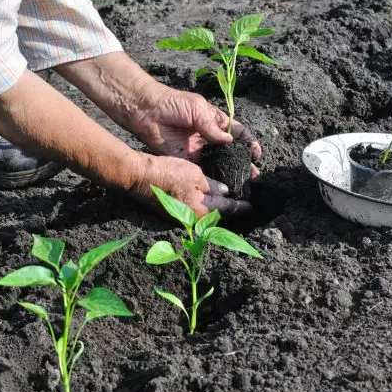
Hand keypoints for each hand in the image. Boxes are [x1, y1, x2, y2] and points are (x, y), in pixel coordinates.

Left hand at [129, 86, 261, 175]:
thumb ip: (213, 128)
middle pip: (231, 151)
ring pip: (219, 163)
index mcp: (215, 121)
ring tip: (243, 182)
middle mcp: (209, 137)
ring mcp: (199, 149)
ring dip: (230, 172)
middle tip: (254, 174)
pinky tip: (223, 184)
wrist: (148, 111)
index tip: (256, 153)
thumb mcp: (198, 110)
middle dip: (243, 162)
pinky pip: (202, 169)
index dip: (249, 142)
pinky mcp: (187, 159)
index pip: (237, 133)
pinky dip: (213, 177)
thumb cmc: (174, 104)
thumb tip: (230, 142)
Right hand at [131, 154, 252, 216]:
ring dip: (216, 208)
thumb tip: (224, 192)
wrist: (139, 177)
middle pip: (217, 214)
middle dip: (229, 209)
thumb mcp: (195, 174)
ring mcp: (182, 217)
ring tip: (227, 201)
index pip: (227, 208)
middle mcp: (193, 218)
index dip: (240, 206)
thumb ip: (212, 184)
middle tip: (241, 203)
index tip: (251, 206)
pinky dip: (203, 206)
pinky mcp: (173, 212)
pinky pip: (194, 211)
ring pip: (205, 213)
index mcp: (201, 209)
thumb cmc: (167, 173)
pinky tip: (206, 199)